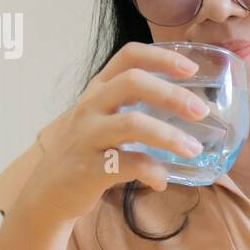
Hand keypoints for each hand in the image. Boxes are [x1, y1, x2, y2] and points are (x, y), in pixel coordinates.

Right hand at [9, 42, 211, 227]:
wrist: (48, 192)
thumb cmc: (86, 152)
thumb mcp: (103, 121)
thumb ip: (135, 109)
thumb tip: (189, 111)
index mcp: (97, 90)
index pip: (128, 57)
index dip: (162, 57)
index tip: (192, 69)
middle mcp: (90, 107)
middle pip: (132, 83)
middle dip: (172, 94)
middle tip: (201, 111)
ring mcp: (87, 136)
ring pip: (131, 124)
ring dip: (169, 136)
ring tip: (193, 149)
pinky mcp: (88, 168)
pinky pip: (128, 164)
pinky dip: (152, 172)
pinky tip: (161, 181)